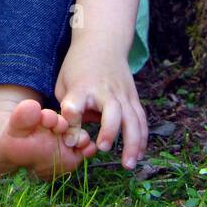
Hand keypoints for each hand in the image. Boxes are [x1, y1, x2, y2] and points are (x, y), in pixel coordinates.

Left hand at [54, 42, 147, 170]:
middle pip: (112, 111)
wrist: (102, 41)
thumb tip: (73, 138)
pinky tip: (140, 155)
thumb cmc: (78, 66)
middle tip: (104, 148)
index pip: (76, 104)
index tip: (70, 138)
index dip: (72, 120)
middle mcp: (105, 90)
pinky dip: (142, 138)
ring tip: (129, 164)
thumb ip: (68, 109)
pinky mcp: (133, 97)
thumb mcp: (64, 82)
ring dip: (132, 142)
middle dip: (110, 130)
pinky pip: (141, 119)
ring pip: (133, 119)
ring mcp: (123, 93)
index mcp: (82, 86)